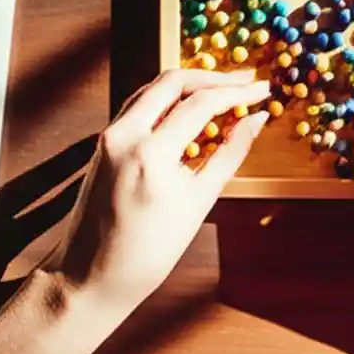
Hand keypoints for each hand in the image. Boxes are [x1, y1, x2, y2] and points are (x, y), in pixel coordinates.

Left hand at [45, 69, 268, 313]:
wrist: (91, 276)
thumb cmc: (148, 251)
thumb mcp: (199, 201)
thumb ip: (229, 154)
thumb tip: (255, 120)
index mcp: (149, 153)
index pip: (201, 103)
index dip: (237, 92)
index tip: (262, 90)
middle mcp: (123, 135)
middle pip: (173, 82)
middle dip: (213, 78)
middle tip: (245, 81)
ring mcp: (109, 136)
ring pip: (153, 89)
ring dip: (189, 85)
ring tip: (223, 91)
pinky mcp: (104, 143)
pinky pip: (139, 107)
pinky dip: (168, 102)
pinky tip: (191, 110)